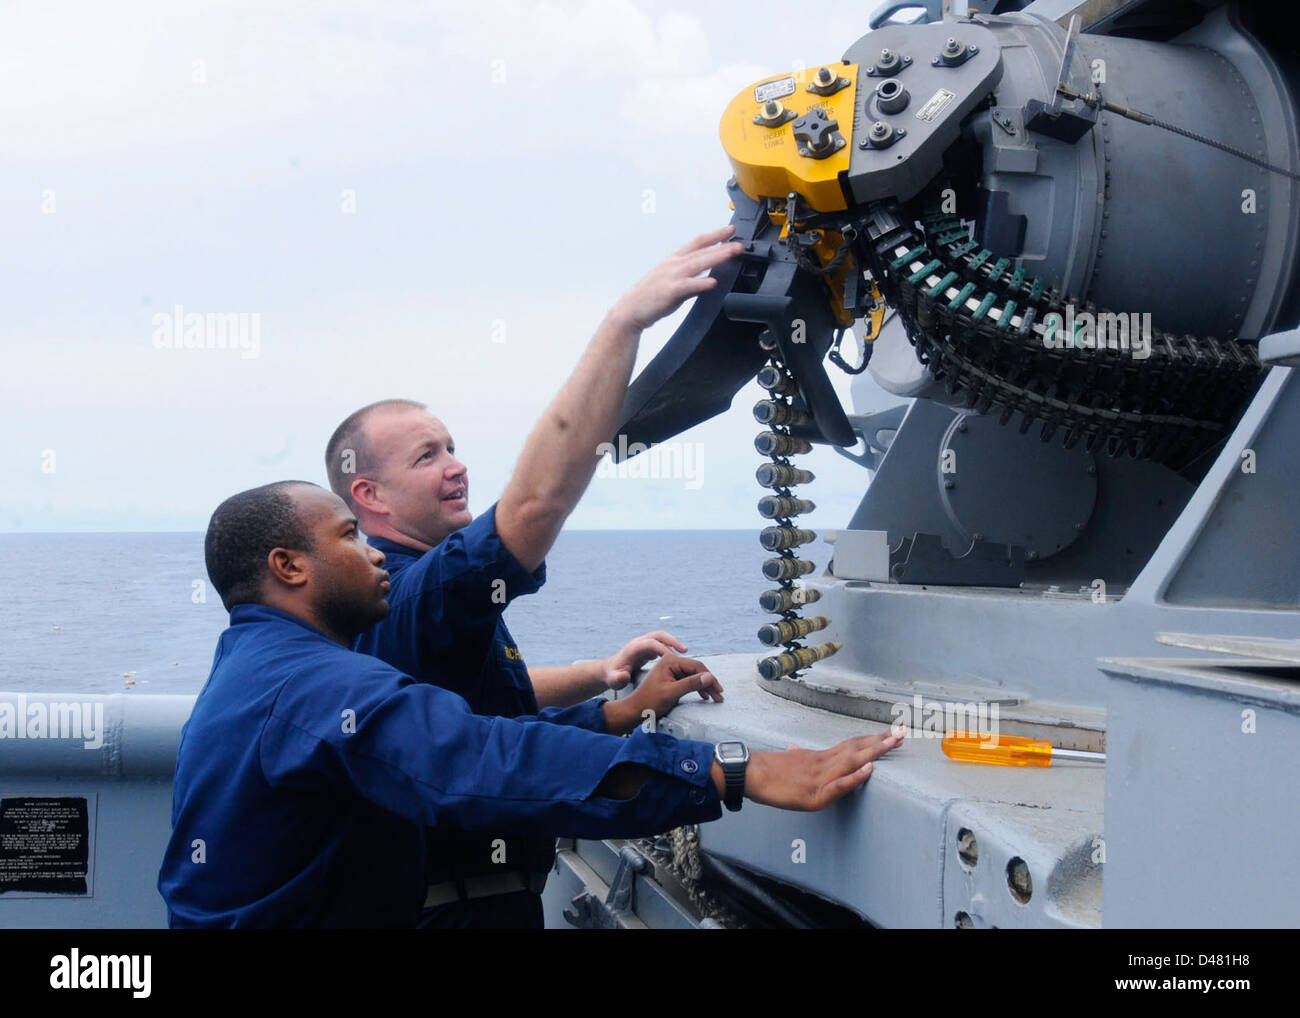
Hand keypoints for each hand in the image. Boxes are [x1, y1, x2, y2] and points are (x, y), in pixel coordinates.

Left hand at [599, 630, 687, 690]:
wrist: (609, 670)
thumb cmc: (612, 676)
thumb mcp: (614, 680)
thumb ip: (618, 679)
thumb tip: (625, 676)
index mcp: (633, 648)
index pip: (650, 643)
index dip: (663, 648)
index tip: (674, 658)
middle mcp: (639, 643)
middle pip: (658, 635)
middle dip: (672, 641)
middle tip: (684, 651)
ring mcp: (644, 644)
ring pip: (661, 638)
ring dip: (673, 642)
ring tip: (684, 652)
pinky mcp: (647, 648)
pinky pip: (661, 643)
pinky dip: (670, 647)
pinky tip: (678, 657)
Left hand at [604, 652, 723, 734]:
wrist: (635, 710)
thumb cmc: (650, 702)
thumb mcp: (672, 693)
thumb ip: (691, 684)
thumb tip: (710, 677)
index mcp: (670, 660)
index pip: (696, 667)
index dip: (710, 679)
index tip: (719, 691)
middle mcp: (671, 661)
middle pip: (697, 670)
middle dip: (709, 683)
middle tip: (719, 696)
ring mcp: (671, 669)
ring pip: (694, 675)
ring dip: (705, 686)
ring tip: (715, 698)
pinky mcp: (671, 677)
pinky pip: (688, 680)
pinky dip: (697, 688)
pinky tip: (704, 695)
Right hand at [607, 226, 743, 333]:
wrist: (631, 310)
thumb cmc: (651, 296)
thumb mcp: (673, 282)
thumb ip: (691, 279)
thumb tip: (708, 279)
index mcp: (675, 260)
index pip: (698, 242)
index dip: (715, 235)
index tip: (730, 230)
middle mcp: (674, 264)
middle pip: (702, 250)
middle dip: (722, 245)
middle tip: (740, 243)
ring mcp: (672, 277)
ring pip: (698, 263)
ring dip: (717, 257)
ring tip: (732, 253)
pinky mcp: (670, 292)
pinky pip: (688, 286)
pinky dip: (701, 283)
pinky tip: (713, 282)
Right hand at [734, 731, 903, 810]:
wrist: (748, 773)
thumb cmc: (765, 769)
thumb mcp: (785, 760)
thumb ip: (796, 755)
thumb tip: (795, 748)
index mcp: (818, 758)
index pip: (849, 745)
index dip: (870, 739)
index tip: (889, 732)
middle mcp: (822, 763)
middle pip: (856, 748)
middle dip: (881, 741)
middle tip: (903, 732)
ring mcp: (819, 778)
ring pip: (851, 761)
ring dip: (875, 751)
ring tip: (894, 742)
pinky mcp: (813, 795)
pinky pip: (838, 784)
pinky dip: (855, 777)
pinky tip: (870, 770)